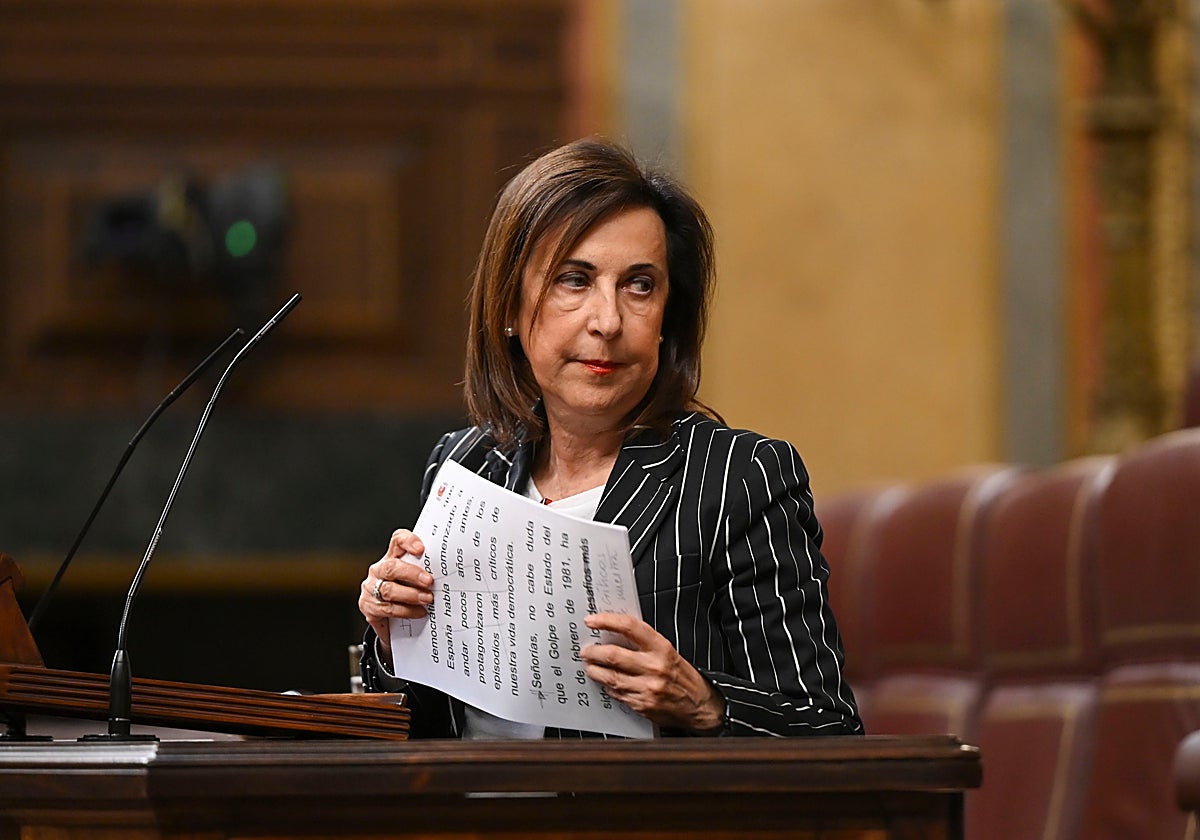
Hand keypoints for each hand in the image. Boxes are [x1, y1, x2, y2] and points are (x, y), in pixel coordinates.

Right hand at [358, 529, 434, 663]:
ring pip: (388, 589)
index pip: (398, 540)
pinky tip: (419, 612)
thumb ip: (426, 571)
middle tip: (429, 581)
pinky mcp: (368, 606)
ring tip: (427, 599)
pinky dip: (405, 611)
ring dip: (410, 595)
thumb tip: (450, 574)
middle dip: (412, 574)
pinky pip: (387, 608)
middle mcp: (379, 570)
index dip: (408, 541)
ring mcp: (371, 588)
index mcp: (392, 557)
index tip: (421, 549)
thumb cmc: (407, 592)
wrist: (390, 619)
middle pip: (392, 567)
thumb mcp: (415, 579)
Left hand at [580, 613, 725, 734]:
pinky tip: (606, 683)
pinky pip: (617, 694)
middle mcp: (654, 666)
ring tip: (591, 667)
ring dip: (595, 671)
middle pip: (613, 655)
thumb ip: (644, 643)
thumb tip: (614, 634)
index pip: (629, 627)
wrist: (700, 705)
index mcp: (661, 648)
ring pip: (610, 677)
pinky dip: (608, 687)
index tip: (592, 621)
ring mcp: (648, 687)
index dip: (607, 621)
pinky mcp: (643, 705)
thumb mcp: (668, 652)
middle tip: (585, 650)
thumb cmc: (683, 676)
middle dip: (593, 652)